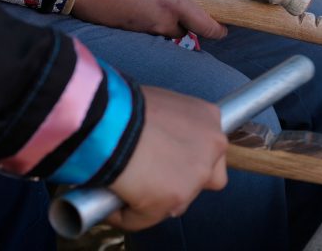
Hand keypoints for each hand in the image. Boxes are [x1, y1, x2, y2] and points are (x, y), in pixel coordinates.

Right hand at [73, 0, 226, 39]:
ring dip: (164, 20)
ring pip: (164, 30)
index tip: (224, 30)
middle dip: (184, 22)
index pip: (204, 25)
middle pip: (183, 31)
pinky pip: (146, 28)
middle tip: (176, 4)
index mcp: (172, 2)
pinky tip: (134, 2)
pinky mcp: (128, 31)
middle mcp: (161, 21)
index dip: (217, 30)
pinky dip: (146, 19)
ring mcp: (143, 28)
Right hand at [105, 86, 228, 230]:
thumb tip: (153, 144)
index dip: (187, 157)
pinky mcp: (176, 199)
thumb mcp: (159, 104)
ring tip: (127, 186)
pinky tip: (113, 201)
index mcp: (208, 118)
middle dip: (181, 181)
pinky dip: (129, 215)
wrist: (108, 121)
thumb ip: (169, 126)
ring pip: (179, 202)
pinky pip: (148, 217)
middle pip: (206, 177)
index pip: (211, 147)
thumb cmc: (123, 106)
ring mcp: (197, 175)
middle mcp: (213, 146)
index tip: (169, 159)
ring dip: (155, 200)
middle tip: (151, 175)